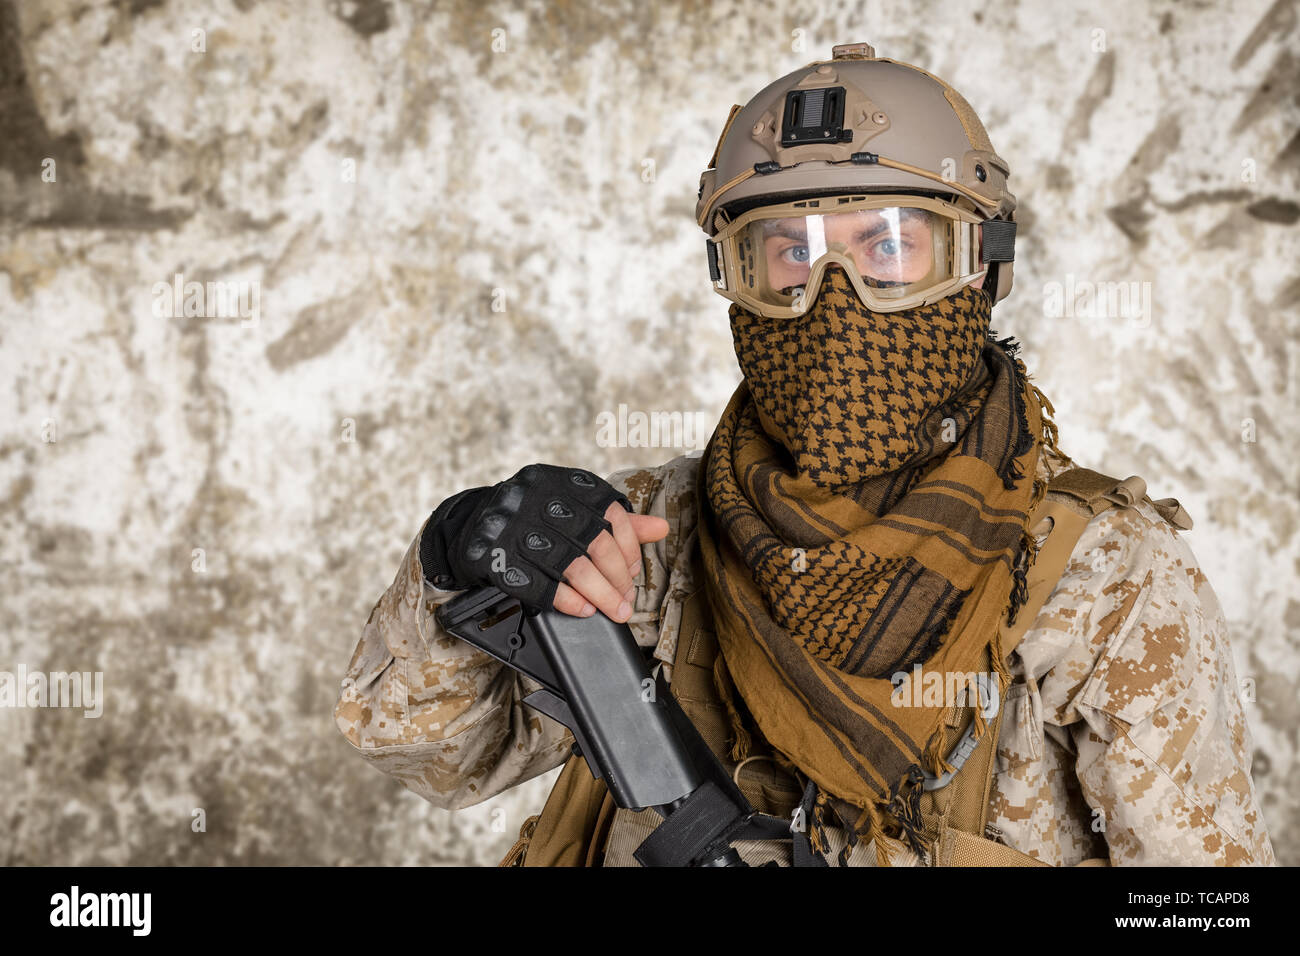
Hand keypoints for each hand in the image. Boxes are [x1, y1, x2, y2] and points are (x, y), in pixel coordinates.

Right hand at [421, 464, 668, 621]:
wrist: (470, 526)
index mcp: (561, 481)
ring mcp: (514, 527)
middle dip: (617, 577)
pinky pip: (538, 584)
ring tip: (613, 611)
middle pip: (593, 542)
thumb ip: (615, 521)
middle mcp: (538, 497)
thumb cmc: (532, 518)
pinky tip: (583, 610)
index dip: (628, 547)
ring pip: (570, 566)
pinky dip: (566, 600)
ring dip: (599, 595)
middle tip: (627, 601)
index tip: (634, 571)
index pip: (610, 513)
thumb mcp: (572, 509)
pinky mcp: (496, 556)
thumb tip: (661, 528)